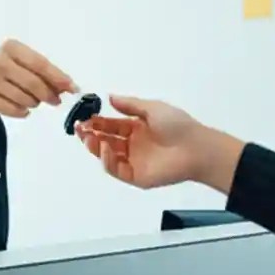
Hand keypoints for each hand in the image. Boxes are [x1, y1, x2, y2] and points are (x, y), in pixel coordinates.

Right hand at [0, 39, 73, 125]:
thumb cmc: (5, 68)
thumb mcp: (21, 61)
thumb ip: (44, 72)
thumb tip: (68, 86)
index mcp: (10, 46)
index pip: (40, 63)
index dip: (58, 77)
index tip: (73, 88)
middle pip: (33, 83)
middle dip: (49, 94)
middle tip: (56, 100)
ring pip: (24, 99)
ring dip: (35, 103)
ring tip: (32, 100)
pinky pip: (13, 110)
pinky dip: (23, 112)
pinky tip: (22, 107)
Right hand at [74, 95, 245, 192]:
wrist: (196, 148)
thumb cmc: (178, 125)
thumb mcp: (153, 108)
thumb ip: (130, 105)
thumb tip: (110, 97)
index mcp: (137, 128)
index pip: (111, 125)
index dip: (96, 121)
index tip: (83, 117)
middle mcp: (133, 145)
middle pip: (105, 140)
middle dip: (90, 134)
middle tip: (79, 127)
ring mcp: (134, 161)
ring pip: (108, 156)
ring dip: (95, 147)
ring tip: (87, 137)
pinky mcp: (137, 176)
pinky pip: (117, 169)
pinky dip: (108, 161)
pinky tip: (104, 149)